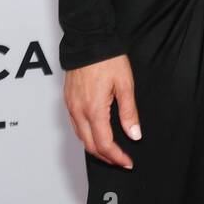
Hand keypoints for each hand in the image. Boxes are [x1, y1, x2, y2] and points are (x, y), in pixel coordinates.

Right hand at [64, 54, 140, 168]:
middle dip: (106, 157)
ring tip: (112, 151)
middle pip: (90, 145)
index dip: (117, 157)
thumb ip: (129, 112)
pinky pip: (76, 125)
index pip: (105, 144)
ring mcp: (71, 106)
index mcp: (94, 109)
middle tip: (121, 160)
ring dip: (96, 148)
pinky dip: (87, 135)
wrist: (89, 40)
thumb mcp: (125, 85)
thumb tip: (134, 135)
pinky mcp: (68, 100)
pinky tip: (97, 133)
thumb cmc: (108, 59)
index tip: (128, 162)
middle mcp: (79, 111)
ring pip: (81, 137)